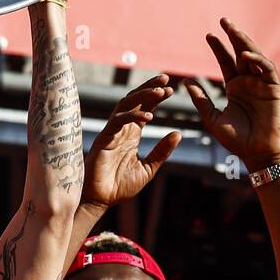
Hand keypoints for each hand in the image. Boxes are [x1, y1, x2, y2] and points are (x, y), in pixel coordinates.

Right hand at [81, 75, 181, 209]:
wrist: (100, 201)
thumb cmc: (119, 187)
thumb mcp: (148, 169)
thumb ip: (161, 152)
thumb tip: (178, 133)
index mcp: (131, 135)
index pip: (145, 108)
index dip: (156, 97)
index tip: (171, 89)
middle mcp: (122, 130)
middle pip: (135, 100)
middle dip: (150, 87)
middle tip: (166, 78)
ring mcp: (112, 132)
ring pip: (126, 104)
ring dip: (143, 95)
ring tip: (161, 91)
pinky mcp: (104, 139)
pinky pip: (118, 120)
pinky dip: (133, 116)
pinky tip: (149, 117)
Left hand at [184, 18, 279, 172]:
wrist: (257, 154)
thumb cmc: (237, 140)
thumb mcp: (212, 119)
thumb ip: (201, 100)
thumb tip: (184, 82)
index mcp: (235, 87)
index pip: (226, 61)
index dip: (219, 48)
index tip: (208, 35)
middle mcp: (249, 82)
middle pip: (241, 53)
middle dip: (233, 36)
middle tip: (223, 20)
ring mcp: (262, 84)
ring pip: (255, 57)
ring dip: (245, 42)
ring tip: (234, 30)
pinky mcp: (274, 89)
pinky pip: (267, 70)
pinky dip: (258, 61)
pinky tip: (245, 55)